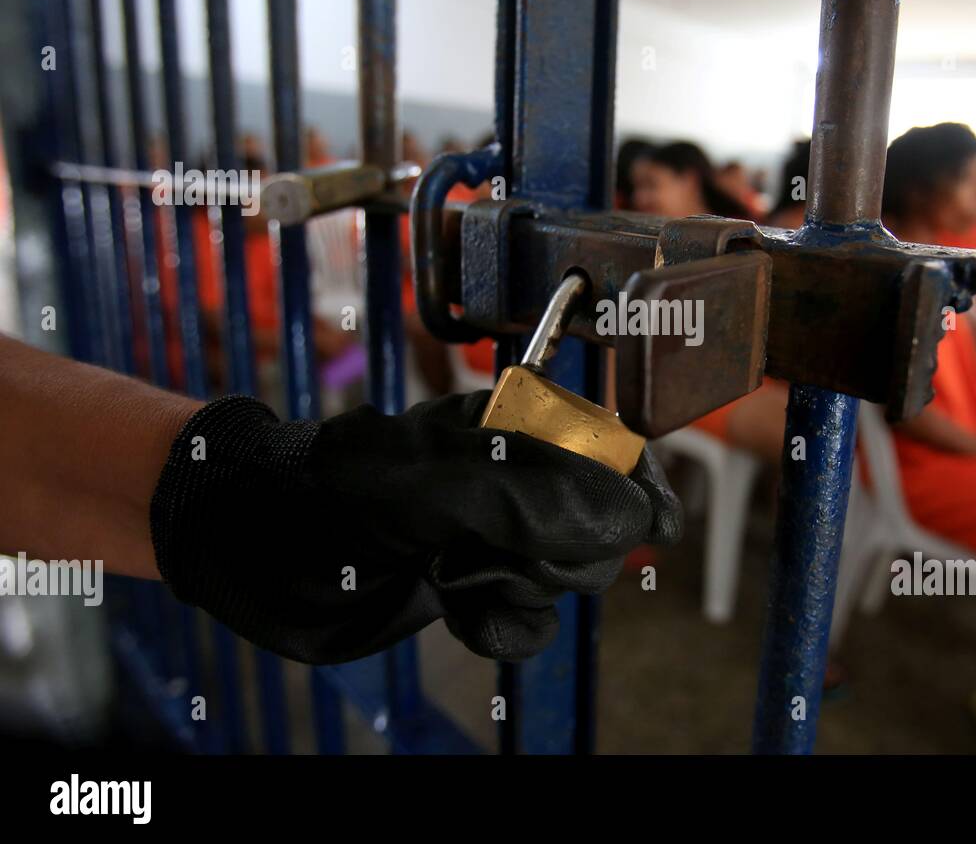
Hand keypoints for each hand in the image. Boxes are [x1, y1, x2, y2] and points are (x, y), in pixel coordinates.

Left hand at [149, 391, 681, 663]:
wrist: (250, 547)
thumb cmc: (324, 491)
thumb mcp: (427, 480)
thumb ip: (531, 495)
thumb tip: (631, 519)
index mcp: (513, 424)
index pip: (611, 449)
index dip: (634, 487)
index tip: (651, 526)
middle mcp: (515, 476)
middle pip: (600, 526)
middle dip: (555, 551)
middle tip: (488, 549)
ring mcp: (497, 535)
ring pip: (567, 579)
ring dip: (518, 589)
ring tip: (450, 572)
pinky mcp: (477, 588)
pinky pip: (531, 621)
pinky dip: (503, 625)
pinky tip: (460, 611)